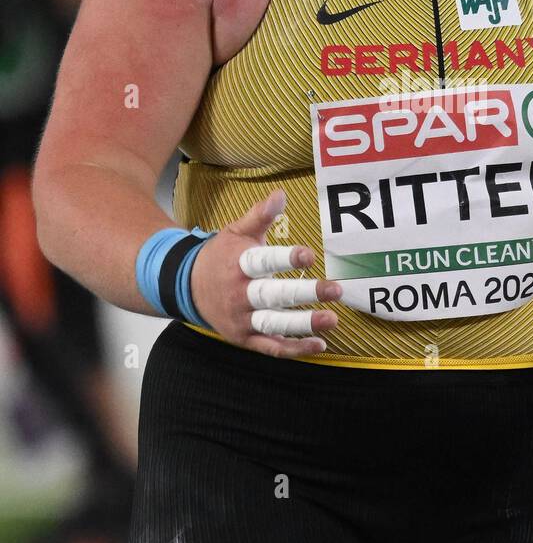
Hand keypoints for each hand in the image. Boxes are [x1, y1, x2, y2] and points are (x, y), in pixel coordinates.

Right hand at [189, 188, 340, 357]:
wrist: (186, 287)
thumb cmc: (220, 256)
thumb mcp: (235, 232)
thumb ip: (259, 215)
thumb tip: (281, 194)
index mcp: (239, 264)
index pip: (263, 261)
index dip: (286, 259)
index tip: (309, 255)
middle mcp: (239, 293)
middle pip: (273, 296)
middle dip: (305, 293)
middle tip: (335, 289)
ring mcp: (242, 319)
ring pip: (274, 324)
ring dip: (304, 324)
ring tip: (332, 319)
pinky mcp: (245, 338)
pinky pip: (271, 347)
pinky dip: (295, 348)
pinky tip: (320, 344)